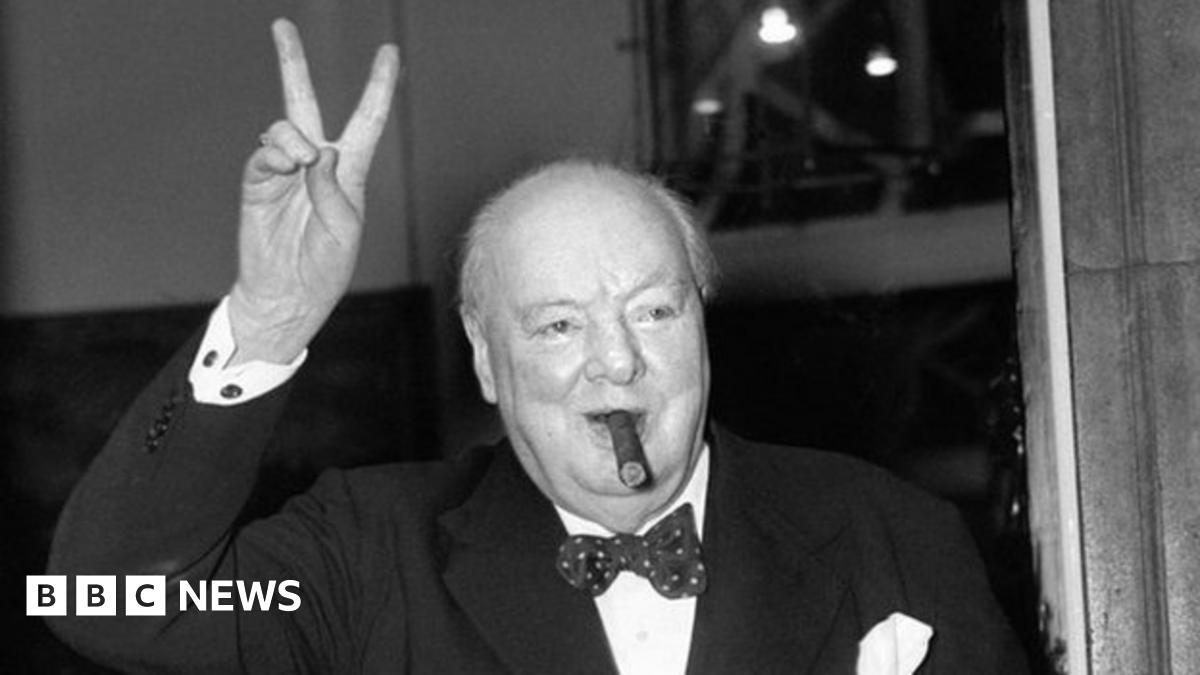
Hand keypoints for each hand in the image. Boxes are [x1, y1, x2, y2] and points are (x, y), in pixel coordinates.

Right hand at [229, 18, 399, 364]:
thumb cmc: (325, 269)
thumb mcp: (343, 233)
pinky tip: (283, 167)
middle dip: (292, 64)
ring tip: (299, 163)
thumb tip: (317, 150)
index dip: (378, 86)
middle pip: (304, 104)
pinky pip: (262, 153)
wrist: (286, 296)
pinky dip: (273, 154)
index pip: (366, 120)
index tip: (388, 52)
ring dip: (292, 138)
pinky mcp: (257, 184)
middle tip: (281, 26)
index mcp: (349, 173)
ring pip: (284, 127)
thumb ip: (334, 191)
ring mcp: (284, 172)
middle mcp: (316, 164)